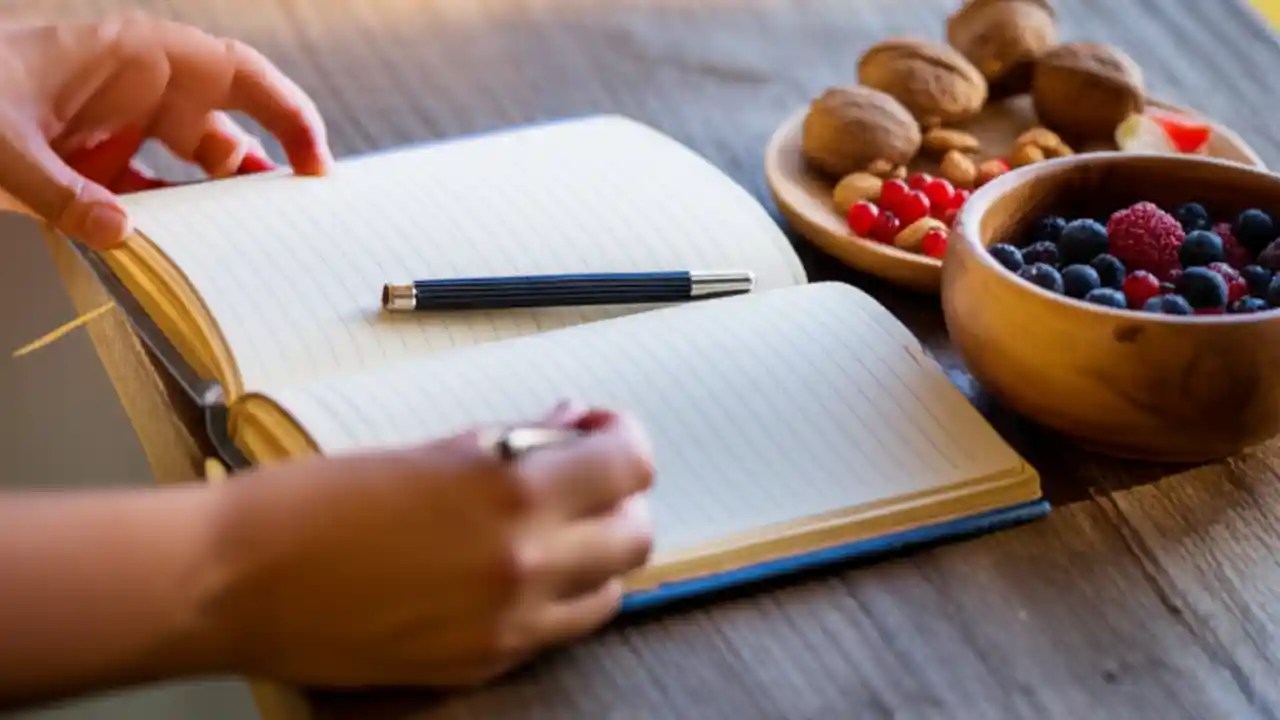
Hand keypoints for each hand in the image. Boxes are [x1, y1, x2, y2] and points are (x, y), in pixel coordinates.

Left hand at [0, 13, 331, 248]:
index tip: (313, 163)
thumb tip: (122, 236)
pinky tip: (181, 251)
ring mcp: (115, 125)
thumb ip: (59, 191)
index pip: (233, 73)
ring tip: (246, 242)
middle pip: (226, 122)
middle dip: (264, 168)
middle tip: (291, 219)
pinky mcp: (93, 162)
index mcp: (128, 57)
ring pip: (194, 161)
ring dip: (220, 200)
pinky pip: (153, 191)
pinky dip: (172, 220)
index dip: (286, 111)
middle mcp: (134, 88)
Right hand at [202, 402, 654, 687]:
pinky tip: (516, 572)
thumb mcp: (433, 450)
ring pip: (608, 592)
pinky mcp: (481, 665)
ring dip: (596, 553)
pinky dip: (555, 598)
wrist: (239, 581)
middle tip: (584, 478)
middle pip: (636, 533)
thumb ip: (520, 443)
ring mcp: (507, 626)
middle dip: (621, 496)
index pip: (629, 462)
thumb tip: (575, 428)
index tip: (599, 429)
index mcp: (512, 492)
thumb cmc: (320, 501)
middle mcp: (526, 564)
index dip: (622, 436)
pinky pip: (555, 632)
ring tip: (555, 528)